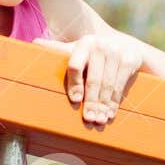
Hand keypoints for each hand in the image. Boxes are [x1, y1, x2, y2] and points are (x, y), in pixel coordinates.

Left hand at [35, 34, 164, 125]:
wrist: (124, 46)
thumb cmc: (92, 54)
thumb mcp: (75, 49)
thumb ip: (57, 49)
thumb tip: (34, 43)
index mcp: (83, 43)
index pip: (75, 66)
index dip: (74, 84)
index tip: (75, 100)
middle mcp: (100, 45)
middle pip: (93, 80)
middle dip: (91, 102)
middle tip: (88, 119)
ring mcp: (117, 51)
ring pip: (108, 85)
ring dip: (103, 106)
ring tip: (99, 121)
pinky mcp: (130, 59)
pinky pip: (121, 85)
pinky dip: (115, 101)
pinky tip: (110, 113)